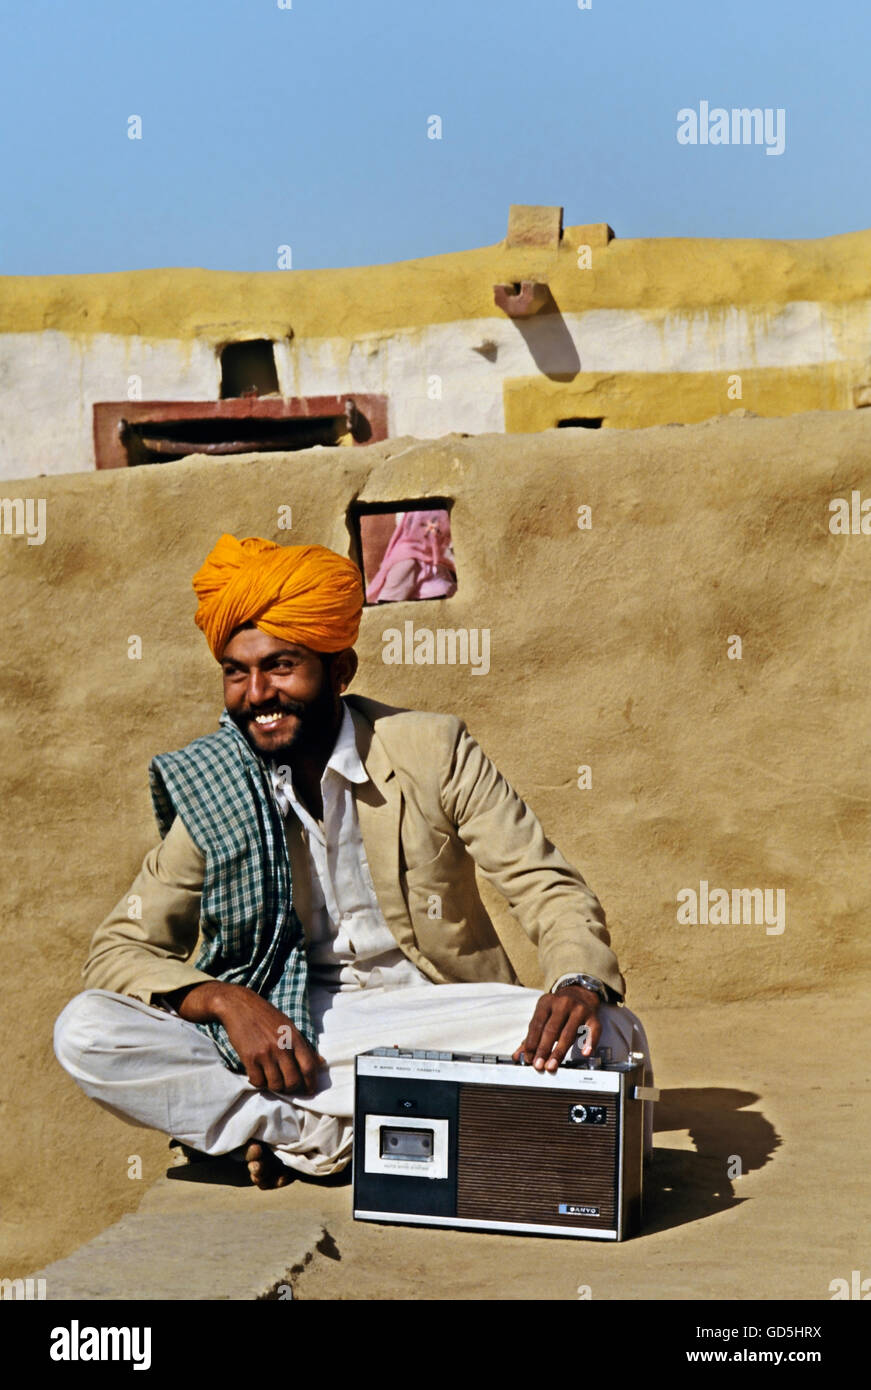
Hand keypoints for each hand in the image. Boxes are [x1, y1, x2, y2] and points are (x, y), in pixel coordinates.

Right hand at [172, 981, 325, 1094]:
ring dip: (275, 1087)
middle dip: (291, 1089)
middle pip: (293, 1081)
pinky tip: (258, 1076)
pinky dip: (259, 1083)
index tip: (310, 1091)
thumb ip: (304, 1045)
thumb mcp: (289, 1026)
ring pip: (275, 1084)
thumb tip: (321, 1062)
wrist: (239, 1006)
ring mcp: (265, 1053)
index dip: (311, 1083)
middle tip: (287, 1087)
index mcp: (294, 1038)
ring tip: (272, 1080)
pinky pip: (258, 1081)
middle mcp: (282, 1047)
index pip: (309, 1067)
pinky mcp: (249, 1058)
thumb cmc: (266, 1015)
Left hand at [512, 986, 601, 1073]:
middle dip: (543, 1049)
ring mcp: (580, 1009)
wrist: (580, 992)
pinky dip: (590, 1042)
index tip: (529, 1058)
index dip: (531, 1043)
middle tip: (538, 1065)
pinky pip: (593, 1031)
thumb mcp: (543, 1016)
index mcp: (547, 1002)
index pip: (537, 1024)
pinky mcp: (594, 1017)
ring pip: (569, 1033)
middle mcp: (563, 1003)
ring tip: (552, 1065)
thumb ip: (531, 1036)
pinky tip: (585, 1053)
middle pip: (552, 1029)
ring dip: (559, 1051)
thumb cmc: (558, 1009)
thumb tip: (517, 1056)